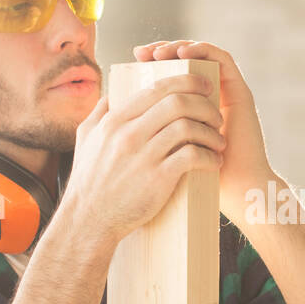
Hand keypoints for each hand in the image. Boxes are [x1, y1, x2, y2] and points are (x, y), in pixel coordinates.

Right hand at [61, 72, 224, 246]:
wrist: (88, 220)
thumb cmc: (89, 182)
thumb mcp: (85, 140)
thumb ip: (98, 115)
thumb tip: (111, 97)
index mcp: (115, 120)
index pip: (157, 88)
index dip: (187, 82)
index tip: (205, 86)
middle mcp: (129, 134)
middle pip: (178, 103)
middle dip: (205, 105)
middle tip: (216, 117)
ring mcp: (143, 156)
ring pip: (188, 127)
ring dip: (211, 132)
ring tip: (219, 142)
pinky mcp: (157, 179)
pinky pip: (191, 157)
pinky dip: (209, 156)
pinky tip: (214, 162)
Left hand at [133, 40, 273, 225]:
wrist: (236, 195)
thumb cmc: (195, 182)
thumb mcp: (160, 155)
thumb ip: (141, 136)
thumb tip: (106, 114)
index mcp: (187, 112)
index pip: (168, 77)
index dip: (151, 66)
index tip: (132, 62)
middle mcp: (207, 99)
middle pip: (183, 63)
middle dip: (161, 53)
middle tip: (142, 53)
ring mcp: (224, 94)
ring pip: (202, 57)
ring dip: (179, 49)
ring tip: (159, 53)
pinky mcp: (240, 93)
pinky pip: (223, 61)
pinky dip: (203, 52)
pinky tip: (184, 54)